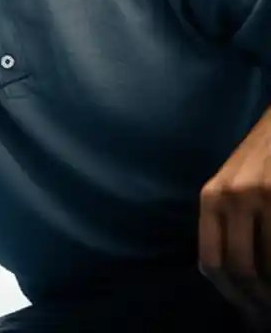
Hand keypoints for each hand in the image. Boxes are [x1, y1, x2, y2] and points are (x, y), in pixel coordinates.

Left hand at [200, 111, 270, 328]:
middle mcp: (230, 197)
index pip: (211, 262)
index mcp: (211, 199)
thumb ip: (230, 226)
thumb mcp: (236, 187)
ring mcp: (259, 194)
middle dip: (256, 301)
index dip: (231, 296)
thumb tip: (238, 279)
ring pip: (265, 262)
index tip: (250, 316)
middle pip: (237, 268)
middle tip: (268, 320)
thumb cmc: (265, 158)